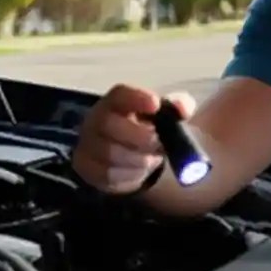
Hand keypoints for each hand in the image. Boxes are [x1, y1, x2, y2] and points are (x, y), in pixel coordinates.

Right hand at [72, 83, 195, 193]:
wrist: (130, 154)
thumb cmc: (148, 128)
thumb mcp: (166, 115)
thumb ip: (178, 107)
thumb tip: (182, 108)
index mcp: (115, 102)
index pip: (119, 94)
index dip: (136, 98)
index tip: (156, 105)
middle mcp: (95, 119)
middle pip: (109, 124)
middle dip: (139, 137)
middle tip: (158, 144)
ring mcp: (88, 144)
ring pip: (110, 153)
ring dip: (138, 159)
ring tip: (151, 159)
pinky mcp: (87, 168)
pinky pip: (108, 175)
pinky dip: (130, 175)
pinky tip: (139, 170)